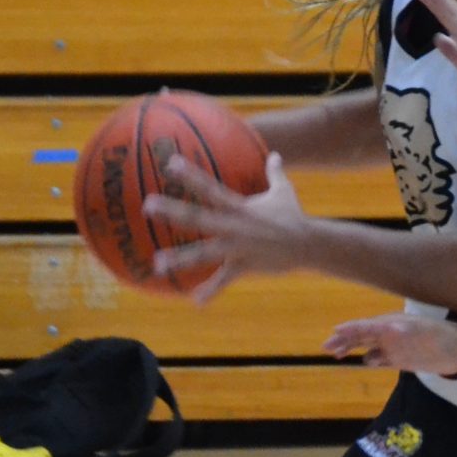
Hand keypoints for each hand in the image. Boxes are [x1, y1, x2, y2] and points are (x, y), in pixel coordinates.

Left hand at [142, 149, 305, 302]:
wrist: (309, 244)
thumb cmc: (293, 216)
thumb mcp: (284, 191)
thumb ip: (275, 172)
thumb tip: (277, 154)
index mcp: (238, 207)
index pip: (209, 188)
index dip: (190, 175)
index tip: (169, 162)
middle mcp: (233, 226)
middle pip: (197, 217)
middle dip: (172, 211)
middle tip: (147, 204)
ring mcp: (237, 247)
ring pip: (204, 253)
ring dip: (180, 258)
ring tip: (157, 263)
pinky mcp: (244, 266)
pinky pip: (224, 280)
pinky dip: (210, 292)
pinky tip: (195, 301)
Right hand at [322, 312, 456, 373]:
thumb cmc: (440, 337)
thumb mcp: (421, 332)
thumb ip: (404, 331)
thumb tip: (388, 327)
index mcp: (391, 324)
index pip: (365, 326)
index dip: (349, 329)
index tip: (334, 332)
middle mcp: (390, 334)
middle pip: (362, 336)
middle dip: (344, 341)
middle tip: (326, 348)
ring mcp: (394, 346)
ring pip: (368, 347)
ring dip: (353, 350)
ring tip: (336, 355)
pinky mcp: (401, 359)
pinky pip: (382, 360)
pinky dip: (372, 361)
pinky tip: (365, 363)